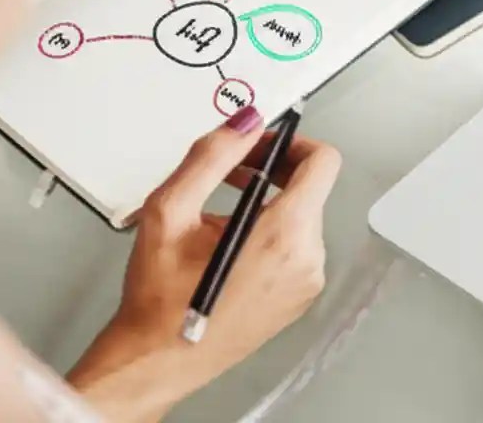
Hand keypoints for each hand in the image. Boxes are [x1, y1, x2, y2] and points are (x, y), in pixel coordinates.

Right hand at [66, 107, 341, 422]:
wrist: (160, 360)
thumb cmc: (160, 299)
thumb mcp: (171, 211)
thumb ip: (211, 157)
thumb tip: (244, 122)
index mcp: (285, 234)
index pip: (323, 162)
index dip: (293, 142)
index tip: (262, 145)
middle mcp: (308, 257)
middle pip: (311, 189)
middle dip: (273, 171)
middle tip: (232, 172)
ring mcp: (309, 280)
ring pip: (303, 217)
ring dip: (268, 203)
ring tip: (223, 214)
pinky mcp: (302, 296)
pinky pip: (298, 247)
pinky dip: (272, 234)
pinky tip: (233, 245)